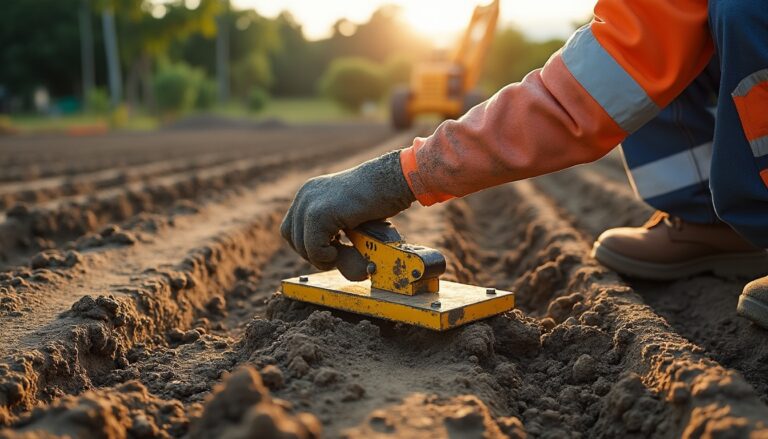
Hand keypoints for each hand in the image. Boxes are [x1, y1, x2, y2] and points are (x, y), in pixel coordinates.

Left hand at [280, 150, 414, 272]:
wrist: (394, 180)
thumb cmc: (380, 197)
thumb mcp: (348, 215)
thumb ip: (333, 230)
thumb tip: (322, 258)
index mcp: (310, 193)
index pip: (292, 227)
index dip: (307, 244)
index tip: (330, 248)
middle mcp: (306, 195)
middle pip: (291, 236)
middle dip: (312, 252)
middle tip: (335, 255)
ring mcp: (310, 202)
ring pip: (301, 244)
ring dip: (320, 257)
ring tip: (341, 254)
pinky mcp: (319, 213)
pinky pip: (312, 247)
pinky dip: (325, 256)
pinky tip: (341, 251)